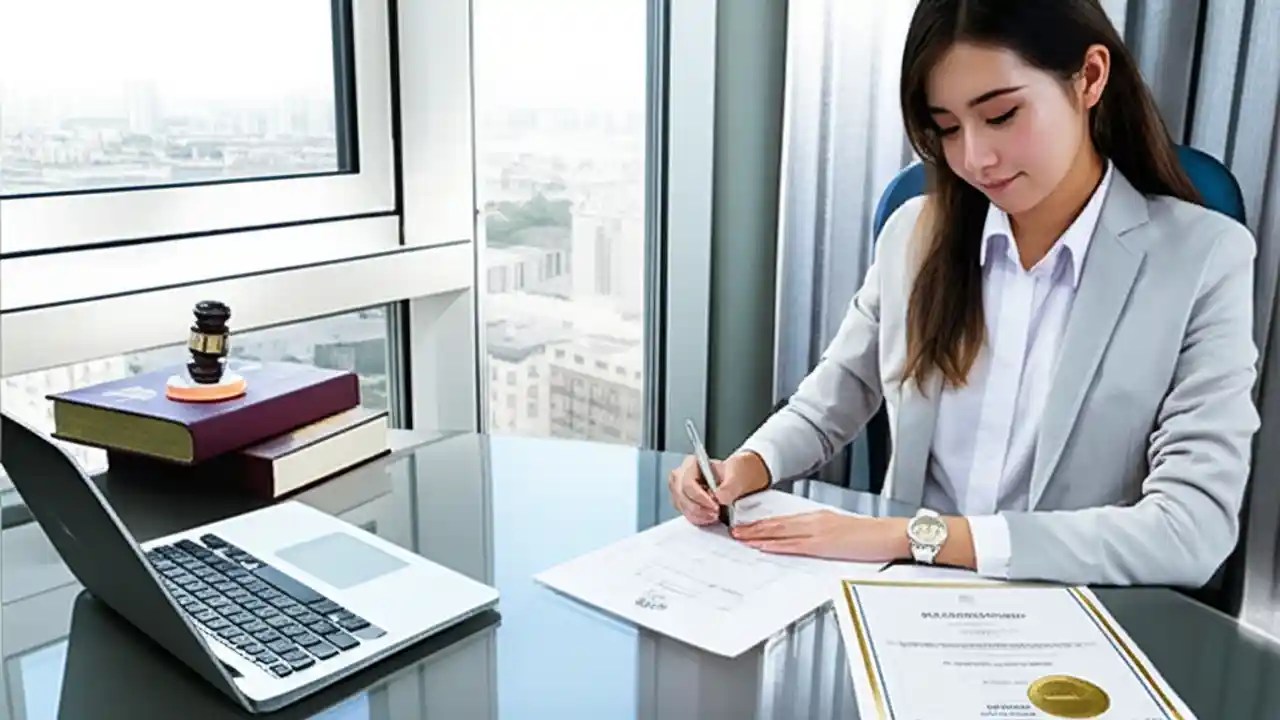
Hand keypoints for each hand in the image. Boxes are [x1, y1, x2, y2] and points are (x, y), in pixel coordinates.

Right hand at [667, 451, 769, 525]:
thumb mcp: (737, 475)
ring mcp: (680, 490)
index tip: (715, 506)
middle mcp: (682, 476)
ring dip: (699, 515)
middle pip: (682, 496)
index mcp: (692, 463)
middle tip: (716, 513)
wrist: (738, 480)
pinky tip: (710, 517)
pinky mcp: (683, 503)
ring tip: (715, 516)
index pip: (688, 483)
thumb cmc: (735, 473)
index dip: (700, 497)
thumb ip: (730, 486)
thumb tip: (719, 497)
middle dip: (699, 509)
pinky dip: (698, 519)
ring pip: (683, 507)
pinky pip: (686, 514)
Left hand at [731, 511, 907, 561]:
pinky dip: (775, 545)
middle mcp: (815, 521)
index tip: (747, 526)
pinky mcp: (823, 544)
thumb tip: (805, 541)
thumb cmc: (870, 536)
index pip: (784, 521)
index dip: (763, 524)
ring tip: (740, 538)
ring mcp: (818, 532)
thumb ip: (822, 534)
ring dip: (758, 535)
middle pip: (777, 524)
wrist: (888, 534)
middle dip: (753, 528)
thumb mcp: (841, 531)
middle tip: (734, 531)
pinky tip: (763, 546)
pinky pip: (793, 545)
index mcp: (819, 518)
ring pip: (780, 532)